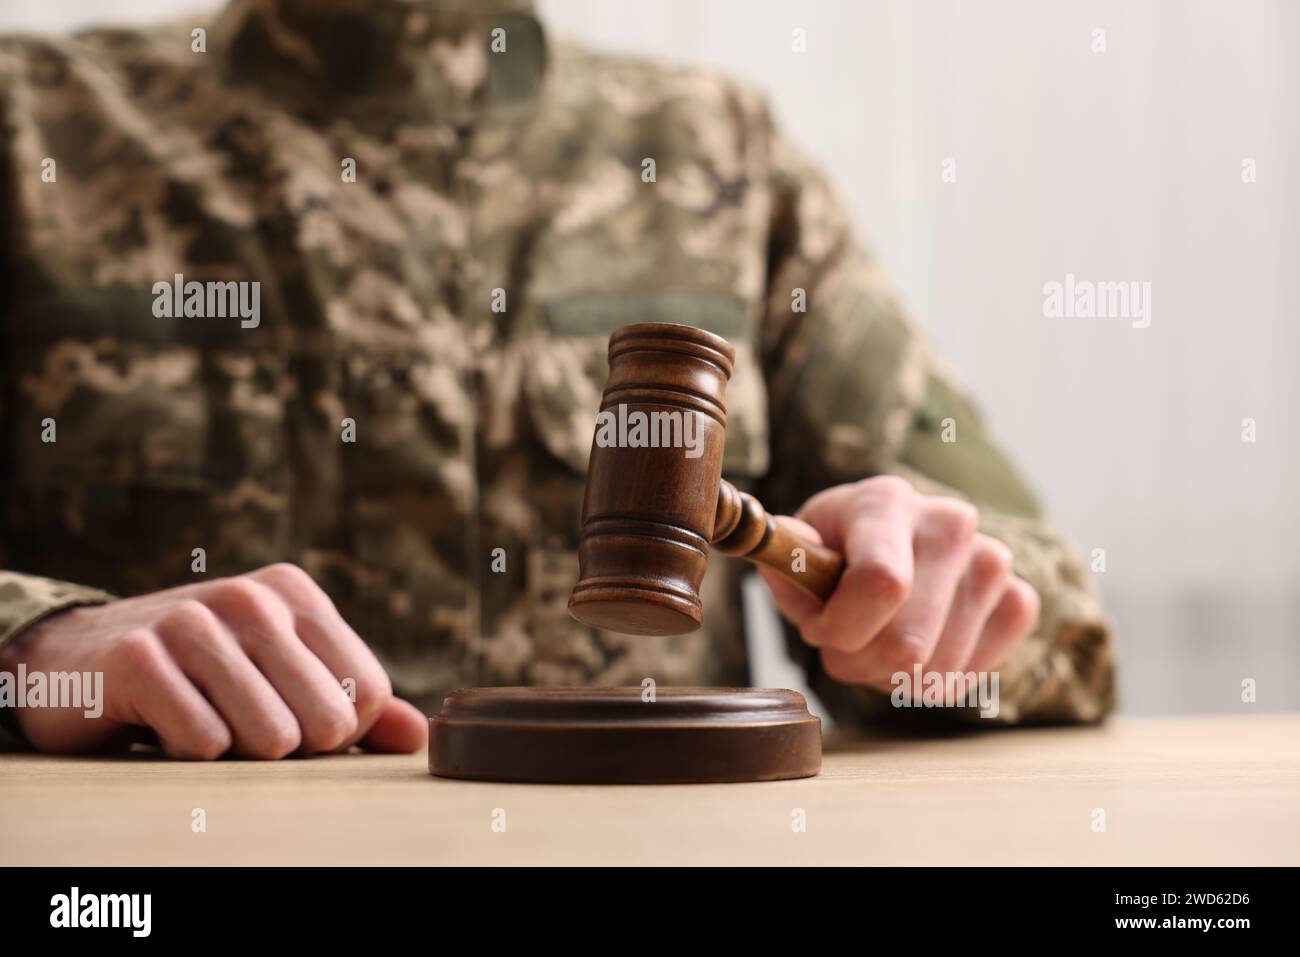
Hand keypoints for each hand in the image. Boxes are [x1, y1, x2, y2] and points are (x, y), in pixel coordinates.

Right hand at [0, 564, 427, 758]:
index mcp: (295, 593)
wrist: (77, 658)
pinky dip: (188, 751)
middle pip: (329, 720)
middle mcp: (252, 597)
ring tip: (205, 720)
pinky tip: (162, 720)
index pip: (369, 694)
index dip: (340, 732)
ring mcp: (194, 621)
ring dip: (239, 751)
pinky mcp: (139, 657)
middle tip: (243, 724)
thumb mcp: (279, 673)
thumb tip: (418, 734)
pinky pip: (204, 743)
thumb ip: (353, 703)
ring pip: (271, 736)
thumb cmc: (198, 672)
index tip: (294, 719)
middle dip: (293, 745)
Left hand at [758, 476, 1039, 691]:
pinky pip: (973, 674)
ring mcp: (992, 560)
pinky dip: (936, 680)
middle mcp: (950, 523)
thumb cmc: (840, 550)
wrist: (898, 542)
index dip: (841, 628)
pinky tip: (918, 648)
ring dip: (894, 678)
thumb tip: (796, 549)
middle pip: (907, 642)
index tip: (818, 630)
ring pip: (937, 669)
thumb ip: (789, 558)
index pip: (881, 583)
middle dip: (860, 663)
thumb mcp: (801, 548)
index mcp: (887, 501)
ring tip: (880, 643)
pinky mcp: (1019, 599)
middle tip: (844, 648)